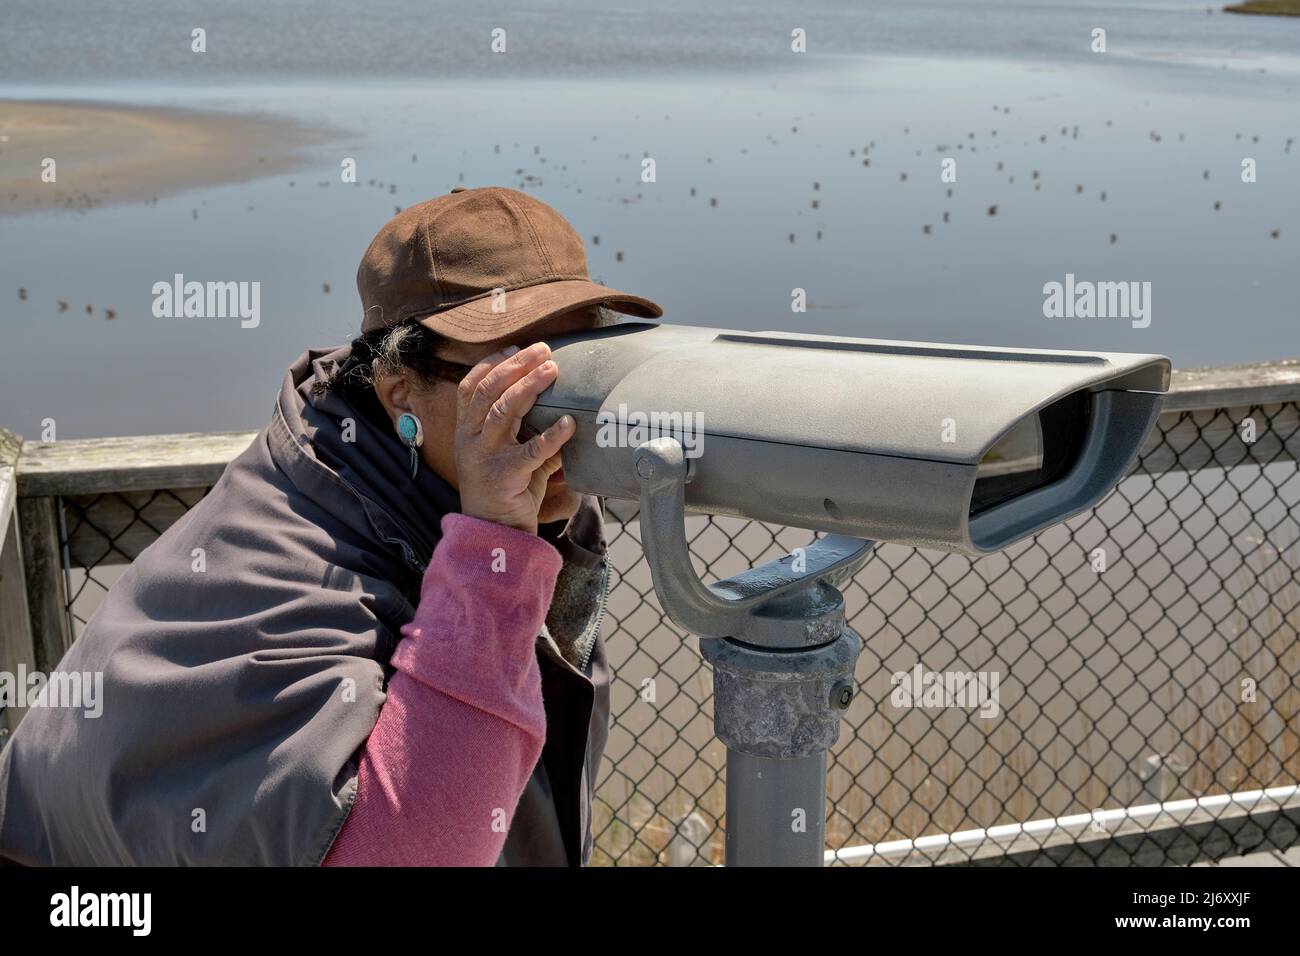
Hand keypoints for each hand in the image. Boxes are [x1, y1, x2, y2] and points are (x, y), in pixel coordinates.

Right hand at [454, 342, 575, 535]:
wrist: (493, 533)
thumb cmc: (505, 491)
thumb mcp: (512, 455)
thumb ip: (530, 432)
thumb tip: (562, 409)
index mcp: (467, 431)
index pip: (470, 387)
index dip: (490, 364)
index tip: (514, 348)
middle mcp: (471, 439)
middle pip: (489, 390)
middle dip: (516, 365)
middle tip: (543, 350)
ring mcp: (485, 456)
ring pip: (504, 410)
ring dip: (529, 386)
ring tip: (553, 370)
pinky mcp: (505, 476)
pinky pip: (531, 451)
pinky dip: (552, 436)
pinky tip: (569, 423)